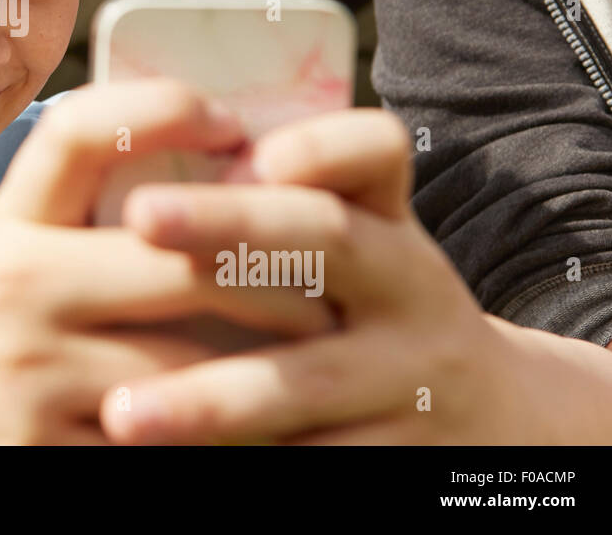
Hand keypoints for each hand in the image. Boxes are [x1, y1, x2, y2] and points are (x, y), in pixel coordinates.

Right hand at [0, 79, 335, 443]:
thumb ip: (47, 231)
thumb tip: (159, 207)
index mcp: (0, 235)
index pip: (85, 137)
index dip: (167, 110)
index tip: (234, 119)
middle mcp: (16, 295)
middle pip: (177, 259)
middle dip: (270, 273)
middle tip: (335, 280)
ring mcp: (27, 386)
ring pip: (187, 377)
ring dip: (262, 379)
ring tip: (318, 377)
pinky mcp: (32, 466)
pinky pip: (146, 462)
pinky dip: (202, 456)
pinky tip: (245, 451)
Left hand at [99, 109, 611, 443]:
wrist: (488, 415)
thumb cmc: (365, 307)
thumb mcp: (351, 242)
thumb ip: (272, 204)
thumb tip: (146, 182)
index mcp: (387, 220)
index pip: (375, 152)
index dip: (319, 144)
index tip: (251, 149)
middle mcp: (410, 287)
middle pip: (328, 238)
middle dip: (233, 223)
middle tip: (141, 216)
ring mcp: (414, 379)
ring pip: (307, 382)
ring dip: (211, 397)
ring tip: (123, 409)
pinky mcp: (403, 461)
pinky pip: (315, 461)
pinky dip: (240, 465)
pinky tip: (167, 468)